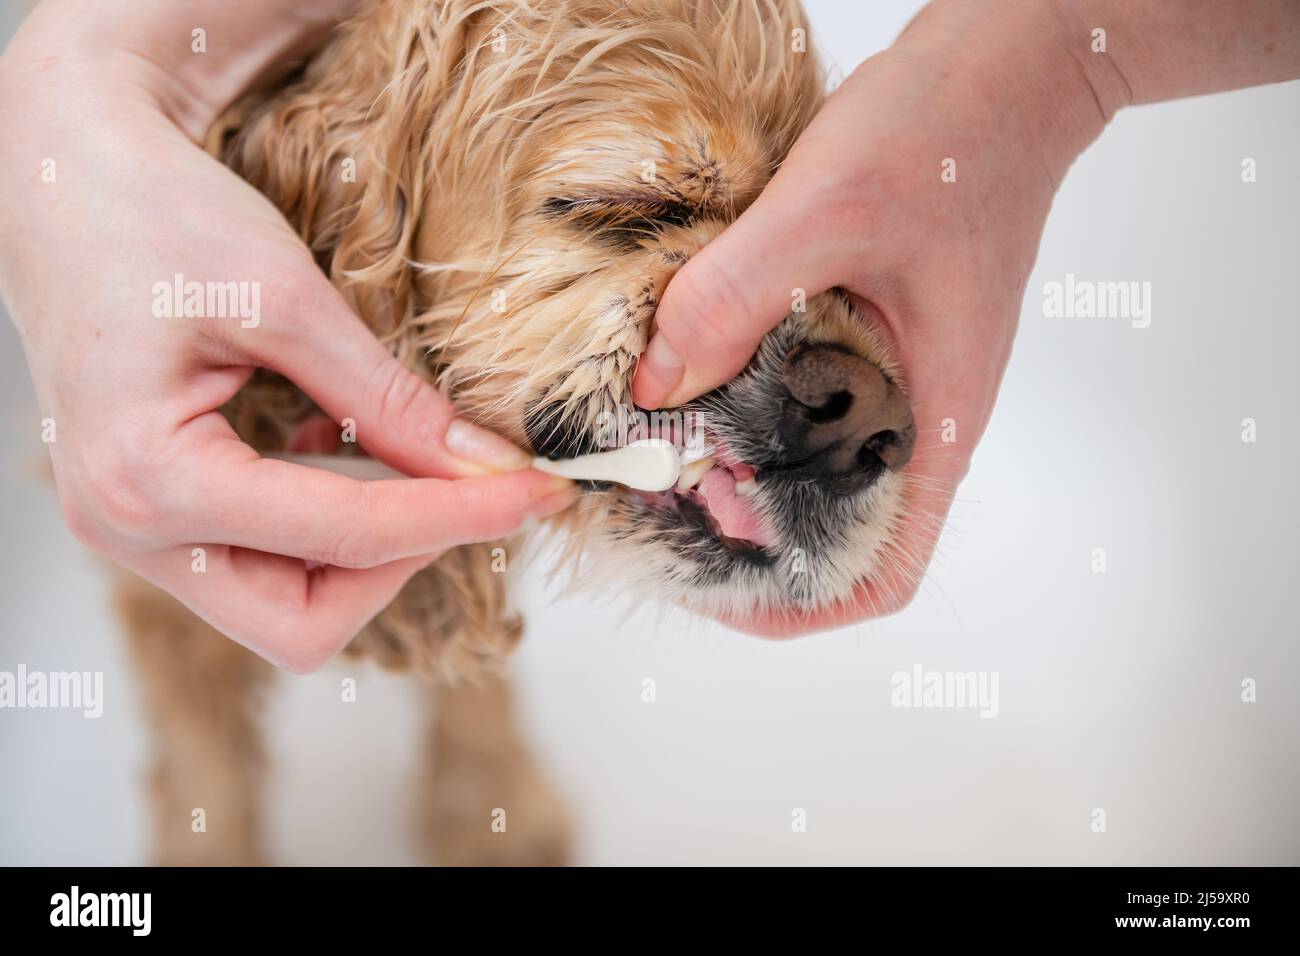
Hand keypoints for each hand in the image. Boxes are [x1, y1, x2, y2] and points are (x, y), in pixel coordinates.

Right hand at [0, 4, 575, 671]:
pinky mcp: (154, 512)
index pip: (347, 538)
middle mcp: (130, 530)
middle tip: (466, 489)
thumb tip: (486, 465)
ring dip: (366, 546)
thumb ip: (390, 400)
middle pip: (305, 623)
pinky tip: (344, 449)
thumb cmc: (154, 216)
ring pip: (285, 605)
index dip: (458, 517)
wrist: (63, 177)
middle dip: (400, 564)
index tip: (536, 490)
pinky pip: (261, 561)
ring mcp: (135, 530)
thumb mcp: (287, 301)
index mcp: (150, 479)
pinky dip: (326, 524)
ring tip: (403, 455)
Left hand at [633, 0, 1111, 633]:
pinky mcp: (863, 328)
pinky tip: (687, 367)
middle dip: (742, 533)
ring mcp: (890, 370)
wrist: (1002, 65)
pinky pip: (800, 393)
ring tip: (655, 441)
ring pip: (809, 460)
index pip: (886, 569)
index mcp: (936, 416)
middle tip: (656, 499)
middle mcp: (913, 409)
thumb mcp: (828, 211)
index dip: (804, 607)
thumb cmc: (950, 133)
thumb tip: (655, 389)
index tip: (722, 596)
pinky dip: (743, 400)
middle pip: (829, 526)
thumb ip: (733, 298)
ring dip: (735, 465)